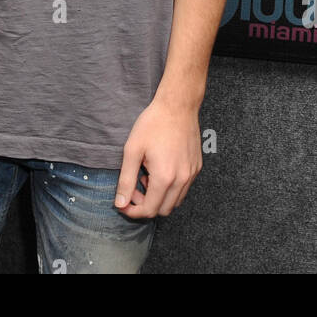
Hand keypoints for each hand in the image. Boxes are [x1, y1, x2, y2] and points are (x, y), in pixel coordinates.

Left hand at [114, 97, 202, 218]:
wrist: (177, 105)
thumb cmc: (153, 124)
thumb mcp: (132, 150)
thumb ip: (126, 180)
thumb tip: (120, 204)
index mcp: (165, 178)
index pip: (149, 210)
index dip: (133, 211)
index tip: (122, 203)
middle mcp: (182, 180)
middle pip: (163, 210)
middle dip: (145, 205)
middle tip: (134, 189)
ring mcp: (191, 174)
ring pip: (175, 202)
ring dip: (159, 198)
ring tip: (146, 176)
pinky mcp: (196, 167)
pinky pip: (183, 189)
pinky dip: (170, 188)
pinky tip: (160, 170)